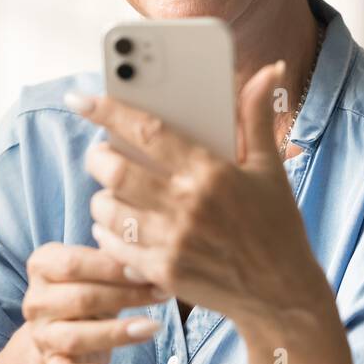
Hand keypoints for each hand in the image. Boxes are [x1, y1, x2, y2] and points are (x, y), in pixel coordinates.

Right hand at [22, 240, 166, 363]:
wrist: (61, 330)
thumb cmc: (88, 288)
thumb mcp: (95, 269)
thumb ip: (113, 258)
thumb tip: (145, 251)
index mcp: (42, 265)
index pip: (74, 264)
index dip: (112, 268)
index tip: (146, 270)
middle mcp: (35, 300)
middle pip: (80, 299)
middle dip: (125, 296)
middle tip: (163, 293)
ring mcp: (40, 335)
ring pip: (75, 336)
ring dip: (116, 333)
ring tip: (152, 328)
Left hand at [76, 61, 330, 329]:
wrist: (282, 294)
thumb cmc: (276, 226)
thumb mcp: (269, 168)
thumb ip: (256, 116)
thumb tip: (267, 70)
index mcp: (210, 171)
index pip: (146, 130)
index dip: (108, 111)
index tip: (81, 99)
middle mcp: (186, 205)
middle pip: (114, 169)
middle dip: (97, 156)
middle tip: (101, 152)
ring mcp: (171, 242)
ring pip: (107, 209)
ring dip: (102, 196)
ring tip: (113, 190)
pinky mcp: (162, 272)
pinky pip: (114, 245)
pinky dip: (109, 232)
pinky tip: (119, 225)